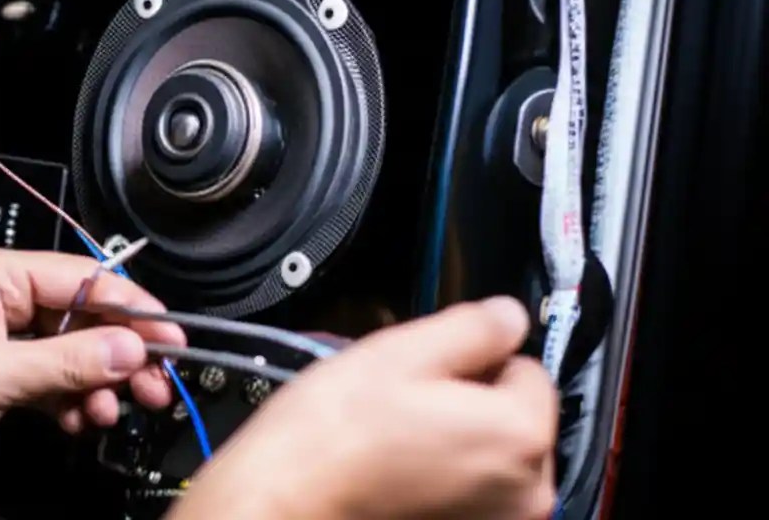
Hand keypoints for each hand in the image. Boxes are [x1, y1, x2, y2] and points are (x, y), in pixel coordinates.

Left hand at [0, 248, 183, 502]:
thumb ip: (65, 363)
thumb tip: (127, 348)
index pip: (83, 280)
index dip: (131, 310)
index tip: (170, 338)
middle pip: (82, 319)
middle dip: (119, 353)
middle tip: (154, 385)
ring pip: (69, 355)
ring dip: (96, 383)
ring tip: (113, 409)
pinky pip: (48, 382)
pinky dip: (69, 401)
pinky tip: (81, 420)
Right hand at [170, 297, 556, 519]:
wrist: (287, 500)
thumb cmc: (335, 433)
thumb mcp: (402, 351)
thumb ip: (473, 327)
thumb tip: (509, 315)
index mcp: (520, 433)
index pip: (528, 369)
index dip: (477, 359)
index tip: (431, 369)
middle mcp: (526, 491)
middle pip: (517, 418)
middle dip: (474, 403)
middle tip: (408, 402)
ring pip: (494, 458)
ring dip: (460, 443)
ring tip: (399, 438)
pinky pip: (474, 494)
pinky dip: (447, 480)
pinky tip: (399, 470)